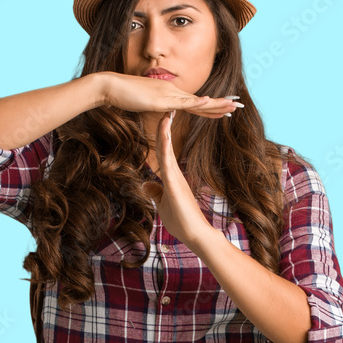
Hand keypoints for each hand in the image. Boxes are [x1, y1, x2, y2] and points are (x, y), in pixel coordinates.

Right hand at [99, 72, 241, 118]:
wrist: (110, 86)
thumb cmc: (124, 95)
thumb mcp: (145, 103)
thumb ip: (158, 106)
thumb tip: (166, 112)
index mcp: (170, 93)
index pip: (196, 103)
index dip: (212, 106)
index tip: (226, 109)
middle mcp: (173, 91)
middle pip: (201, 101)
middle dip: (221, 104)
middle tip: (239, 106)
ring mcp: (168, 94)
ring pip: (197, 101)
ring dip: (216, 104)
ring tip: (232, 107)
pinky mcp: (161, 99)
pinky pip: (182, 102)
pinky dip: (197, 103)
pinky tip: (209, 102)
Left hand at [141, 111, 215, 246]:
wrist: (195, 234)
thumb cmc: (182, 221)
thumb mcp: (163, 204)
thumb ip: (156, 193)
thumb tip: (147, 185)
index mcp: (171, 177)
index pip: (164, 152)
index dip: (162, 136)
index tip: (162, 120)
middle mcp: (175, 174)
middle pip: (166, 146)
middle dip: (164, 127)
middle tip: (166, 108)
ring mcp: (176, 178)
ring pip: (167, 151)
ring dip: (165, 133)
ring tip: (165, 114)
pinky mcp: (175, 185)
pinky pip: (168, 163)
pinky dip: (166, 149)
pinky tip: (164, 137)